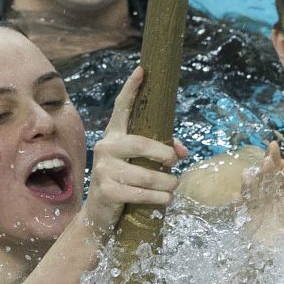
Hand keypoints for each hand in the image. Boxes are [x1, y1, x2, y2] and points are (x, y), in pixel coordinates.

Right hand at [84, 67, 185, 233]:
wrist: (101, 213)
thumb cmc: (126, 183)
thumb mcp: (141, 164)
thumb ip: (161, 153)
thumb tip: (182, 152)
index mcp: (114, 135)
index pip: (122, 108)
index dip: (132, 88)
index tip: (143, 70)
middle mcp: (105, 147)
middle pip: (140, 143)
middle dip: (163, 154)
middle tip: (174, 162)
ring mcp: (104, 169)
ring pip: (146, 174)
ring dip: (167, 183)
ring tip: (173, 187)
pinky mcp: (106, 190)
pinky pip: (140, 194)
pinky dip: (159, 198)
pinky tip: (165, 199)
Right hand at [239, 140, 283, 244]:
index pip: (278, 170)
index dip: (275, 158)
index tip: (274, 146)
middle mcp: (269, 195)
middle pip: (264, 179)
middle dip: (264, 170)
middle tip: (267, 163)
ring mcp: (257, 208)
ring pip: (251, 192)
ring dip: (248, 183)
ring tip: (248, 175)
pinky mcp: (248, 222)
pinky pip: (241, 212)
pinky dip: (238, 205)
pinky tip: (236, 197)